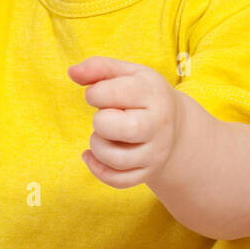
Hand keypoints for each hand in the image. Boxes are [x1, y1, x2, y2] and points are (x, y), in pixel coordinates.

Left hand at [67, 56, 184, 187]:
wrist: (177, 126)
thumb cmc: (144, 95)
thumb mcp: (128, 73)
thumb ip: (99, 68)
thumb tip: (72, 72)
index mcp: (152, 94)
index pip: (113, 93)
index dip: (94, 93)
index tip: (99, 95)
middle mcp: (158, 124)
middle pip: (114, 128)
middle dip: (99, 122)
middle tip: (104, 117)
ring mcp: (155, 152)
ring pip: (115, 159)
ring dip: (97, 147)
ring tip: (102, 136)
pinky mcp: (148, 172)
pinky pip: (118, 180)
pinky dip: (98, 170)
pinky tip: (93, 156)